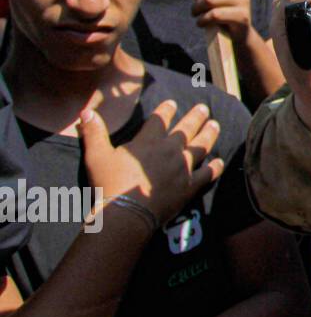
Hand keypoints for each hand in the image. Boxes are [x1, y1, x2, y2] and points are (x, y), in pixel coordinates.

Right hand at [80, 99, 224, 226]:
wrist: (126, 213)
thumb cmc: (109, 184)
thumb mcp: (96, 156)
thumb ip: (94, 132)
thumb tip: (85, 112)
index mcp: (148, 141)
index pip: (160, 119)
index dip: (166, 109)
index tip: (172, 103)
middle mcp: (169, 150)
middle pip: (186, 129)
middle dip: (195, 117)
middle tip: (204, 108)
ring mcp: (182, 168)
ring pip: (200, 147)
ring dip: (209, 135)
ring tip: (215, 126)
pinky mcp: (189, 186)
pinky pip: (207, 174)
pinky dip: (215, 168)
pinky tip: (220, 162)